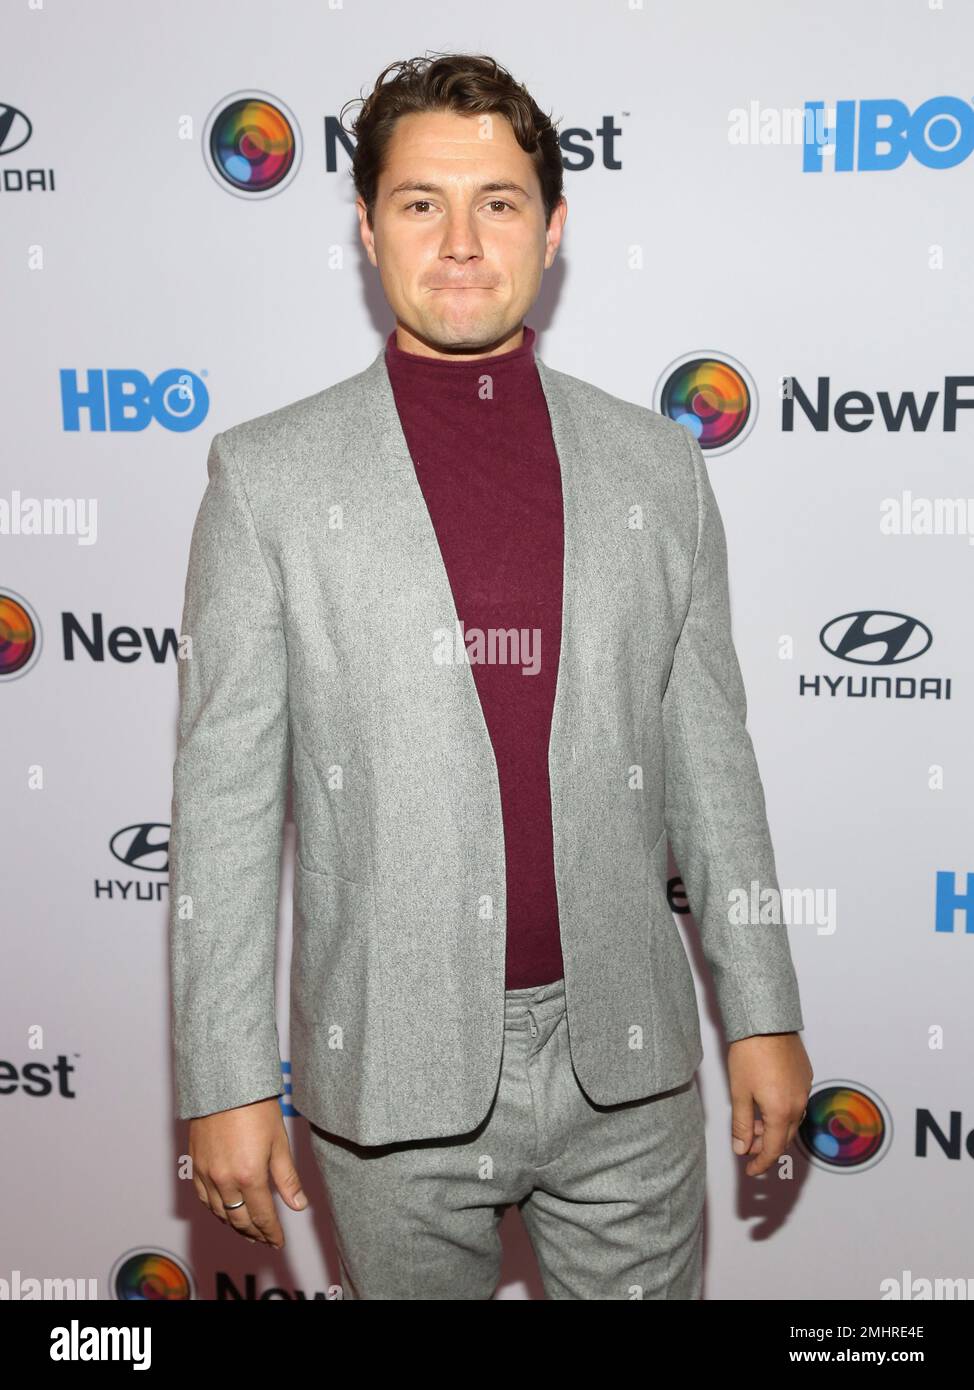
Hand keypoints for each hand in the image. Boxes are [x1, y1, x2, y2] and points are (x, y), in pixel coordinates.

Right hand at [188, 1095, 308, 1247]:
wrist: (224, 1085)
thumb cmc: (256, 1107)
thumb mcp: (279, 1142)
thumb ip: (287, 1178)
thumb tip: (299, 1205)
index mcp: (250, 1176)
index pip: (262, 1216)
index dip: (271, 1233)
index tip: (278, 1242)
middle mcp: (225, 1180)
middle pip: (239, 1220)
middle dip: (254, 1233)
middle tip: (264, 1240)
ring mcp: (206, 1174)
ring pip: (219, 1213)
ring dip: (234, 1225)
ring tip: (247, 1230)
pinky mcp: (194, 1165)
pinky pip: (203, 1198)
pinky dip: (215, 1210)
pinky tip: (224, 1211)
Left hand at [726, 1032, 812, 1176]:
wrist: (766, 1022)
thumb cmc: (750, 1053)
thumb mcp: (739, 1092)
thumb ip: (741, 1124)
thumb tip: (742, 1148)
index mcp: (781, 1112)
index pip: (773, 1149)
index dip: (761, 1162)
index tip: (751, 1170)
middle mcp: (798, 1104)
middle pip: (784, 1136)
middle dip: (766, 1146)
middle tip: (748, 1147)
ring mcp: (804, 1089)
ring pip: (791, 1120)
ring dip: (774, 1128)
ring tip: (754, 1124)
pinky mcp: (805, 1076)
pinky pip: (796, 1102)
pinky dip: (782, 1111)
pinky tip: (767, 1103)